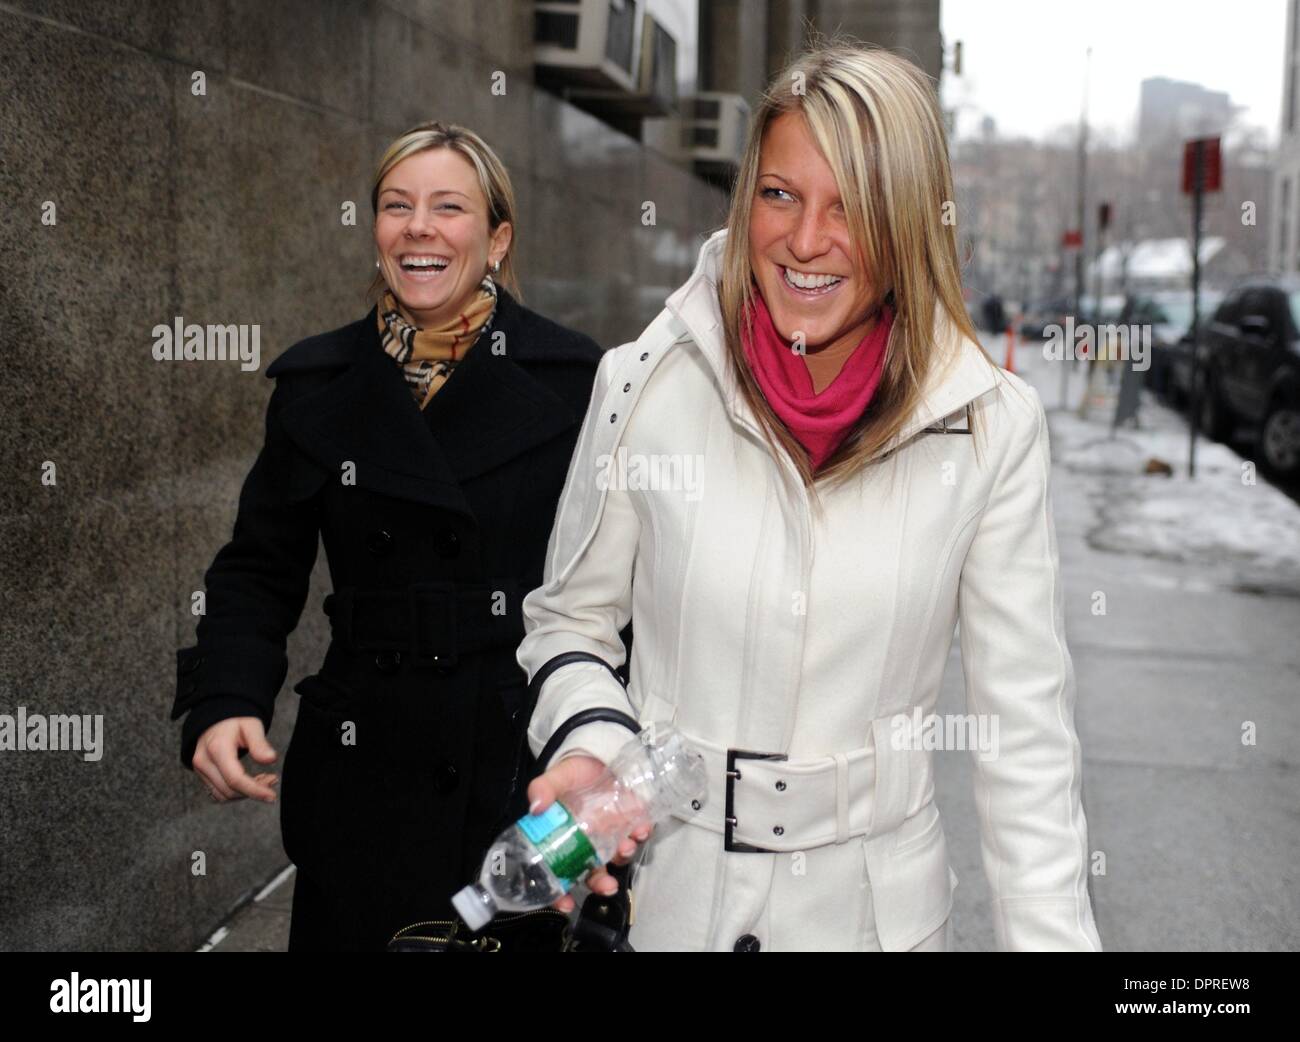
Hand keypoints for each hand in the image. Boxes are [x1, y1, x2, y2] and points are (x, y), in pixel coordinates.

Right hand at [192, 716, 278, 803]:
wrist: (216, 719)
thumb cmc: (235, 720)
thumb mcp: (251, 725)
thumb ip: (260, 743)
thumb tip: (270, 759)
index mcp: (217, 748)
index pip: (235, 779)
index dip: (255, 790)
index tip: (272, 796)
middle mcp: (204, 761)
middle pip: (229, 790)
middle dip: (253, 791)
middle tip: (273, 780)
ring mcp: (200, 769)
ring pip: (223, 795)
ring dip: (245, 793)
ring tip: (264, 779)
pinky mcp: (202, 774)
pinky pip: (218, 792)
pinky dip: (236, 792)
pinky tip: (251, 782)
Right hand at [526, 754, 653, 913]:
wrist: (599, 753)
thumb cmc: (574, 771)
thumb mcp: (557, 777)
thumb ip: (544, 788)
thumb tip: (535, 807)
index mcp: (564, 837)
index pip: (559, 872)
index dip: (560, 892)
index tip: (566, 904)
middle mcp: (587, 841)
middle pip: (592, 872)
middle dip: (601, 883)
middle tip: (607, 886)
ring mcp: (611, 832)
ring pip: (617, 856)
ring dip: (623, 856)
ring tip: (625, 846)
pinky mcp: (631, 820)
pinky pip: (638, 833)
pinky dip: (641, 834)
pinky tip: (641, 828)